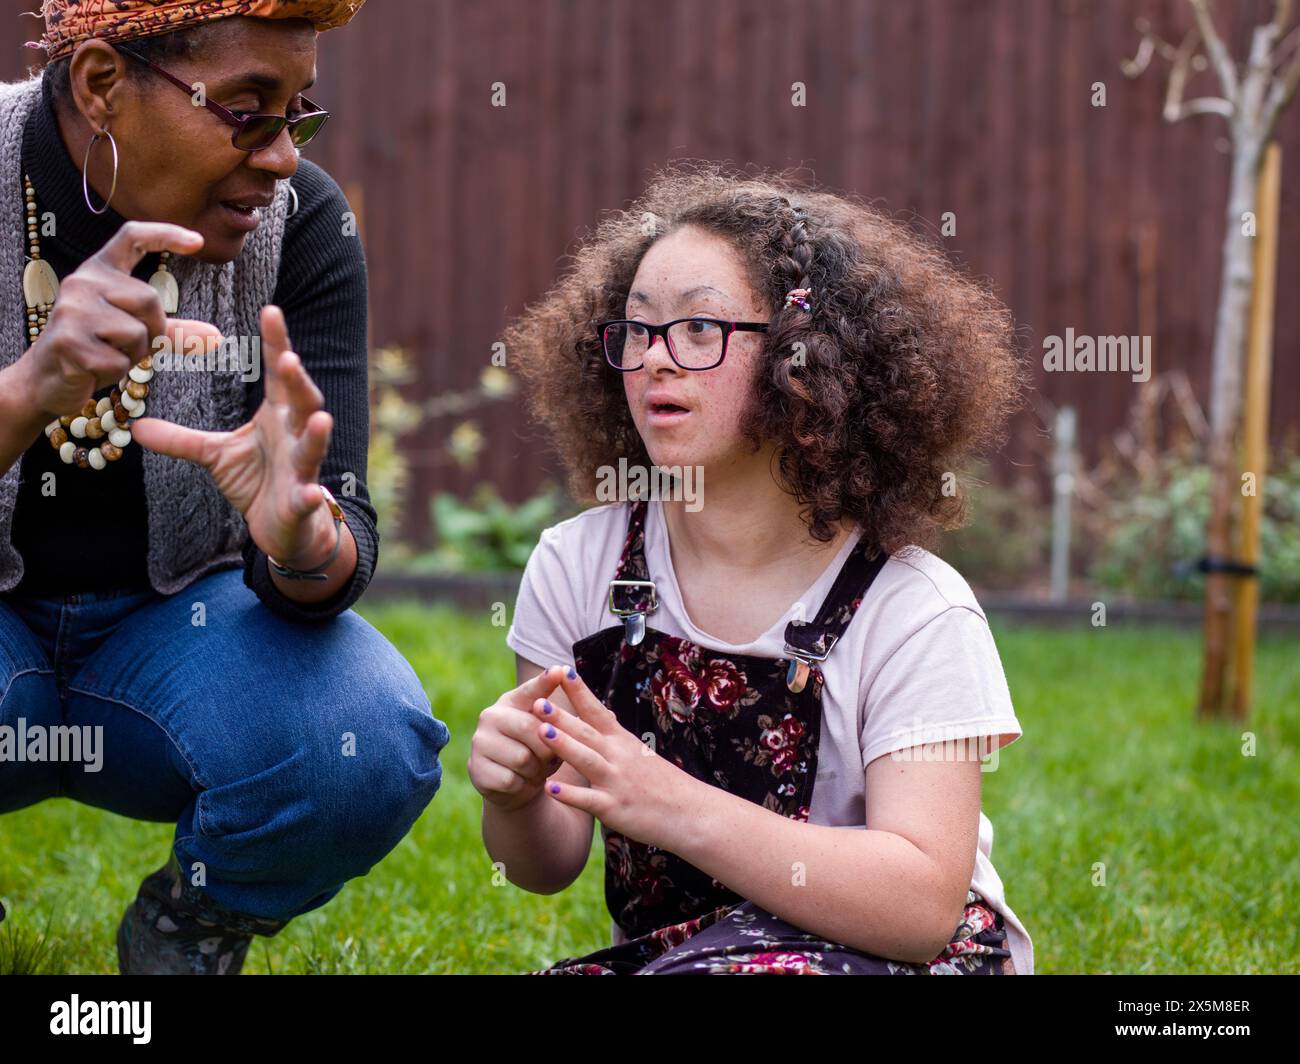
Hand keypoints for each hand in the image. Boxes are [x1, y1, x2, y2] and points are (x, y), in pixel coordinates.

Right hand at [18, 220, 215, 424]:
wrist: (47, 378)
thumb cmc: (96, 348)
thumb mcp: (134, 332)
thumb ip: (174, 332)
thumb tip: (217, 337)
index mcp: (99, 272)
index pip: (132, 238)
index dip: (165, 234)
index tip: (198, 241)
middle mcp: (83, 282)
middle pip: (149, 300)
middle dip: (151, 331)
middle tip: (126, 344)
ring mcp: (72, 310)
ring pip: (136, 333)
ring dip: (131, 355)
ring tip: (105, 354)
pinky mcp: (69, 341)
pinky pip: (118, 361)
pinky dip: (114, 372)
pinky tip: (92, 368)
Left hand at [131, 304, 337, 567]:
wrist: (283, 526)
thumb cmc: (258, 482)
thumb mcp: (215, 455)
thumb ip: (181, 439)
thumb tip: (136, 427)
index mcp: (278, 416)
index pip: (278, 374)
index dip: (276, 344)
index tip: (270, 311)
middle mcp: (295, 435)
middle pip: (302, 402)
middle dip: (299, 382)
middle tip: (288, 359)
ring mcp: (302, 468)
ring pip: (313, 446)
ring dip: (317, 433)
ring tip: (319, 418)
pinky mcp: (301, 501)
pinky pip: (307, 497)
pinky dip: (309, 496)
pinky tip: (309, 494)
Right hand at [469, 665, 568, 810]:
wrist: (515, 785)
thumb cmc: (537, 751)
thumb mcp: (548, 732)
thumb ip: (555, 714)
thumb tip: (565, 678)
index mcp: (511, 701)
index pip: (530, 690)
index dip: (545, 682)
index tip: (559, 671)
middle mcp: (491, 716)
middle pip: (530, 728)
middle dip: (548, 748)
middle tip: (551, 758)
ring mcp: (480, 742)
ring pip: (522, 758)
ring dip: (536, 770)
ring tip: (534, 769)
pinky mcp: (476, 769)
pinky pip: (510, 780)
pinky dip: (522, 785)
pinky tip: (520, 782)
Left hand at [531, 668, 699, 848]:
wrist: (691, 812)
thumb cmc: (662, 783)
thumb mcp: (638, 753)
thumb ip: (614, 738)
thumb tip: (600, 715)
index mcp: (622, 741)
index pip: (597, 711)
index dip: (579, 692)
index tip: (562, 670)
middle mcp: (618, 757)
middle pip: (585, 732)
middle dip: (560, 716)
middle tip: (537, 700)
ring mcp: (615, 781)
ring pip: (585, 759)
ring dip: (562, 745)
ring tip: (539, 731)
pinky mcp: (614, 808)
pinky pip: (588, 800)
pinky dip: (569, 795)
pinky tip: (549, 789)